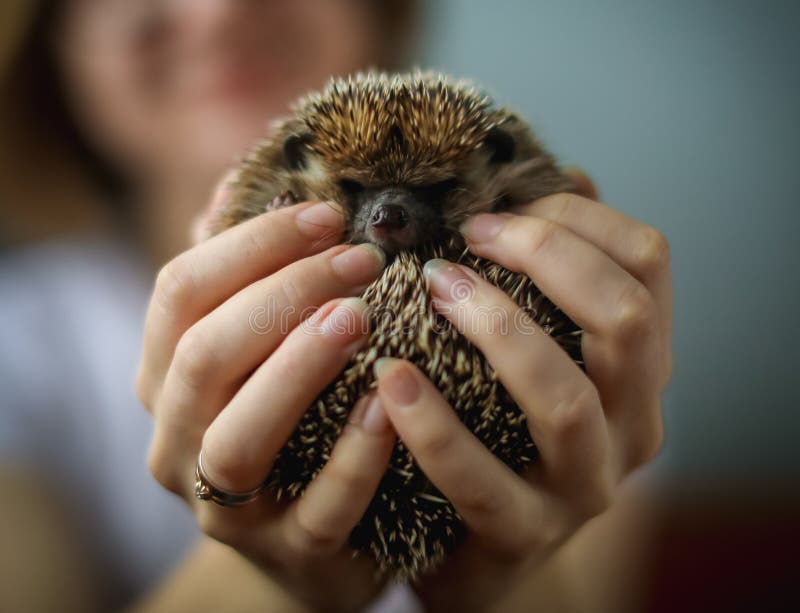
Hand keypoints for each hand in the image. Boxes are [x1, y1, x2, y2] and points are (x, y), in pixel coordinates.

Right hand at [136, 180, 394, 611]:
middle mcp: (178, 441)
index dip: (252, 243)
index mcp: (164, 377)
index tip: (329, 213)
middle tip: (362, 259)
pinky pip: (319, 507)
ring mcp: (228, 508)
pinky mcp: (292, 554)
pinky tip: (386, 403)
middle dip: (284, 293)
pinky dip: (354, 454)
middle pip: (204, 354)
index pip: (181, 291)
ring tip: (360, 316)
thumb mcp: (256, 352)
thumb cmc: (288, 424)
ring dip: (298, 366)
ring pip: (239, 436)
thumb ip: (241, 276)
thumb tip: (229, 186)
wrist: (310, 543)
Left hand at [372, 178, 670, 610]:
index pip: (648, 263)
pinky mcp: (521, 534)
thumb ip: (548, 278)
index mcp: (640, 364)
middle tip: (469, 235)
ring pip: (565, 400)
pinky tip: (388, 378)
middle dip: (545, 257)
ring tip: (434, 287)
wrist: (481, 542)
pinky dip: (432, 423)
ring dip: (497, 329)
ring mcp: (584, 485)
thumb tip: (545, 181)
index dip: (578, 217)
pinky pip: (479, 479)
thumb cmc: (503, 425)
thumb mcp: (537, 349)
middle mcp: (634, 423)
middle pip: (626, 318)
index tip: (500, 209)